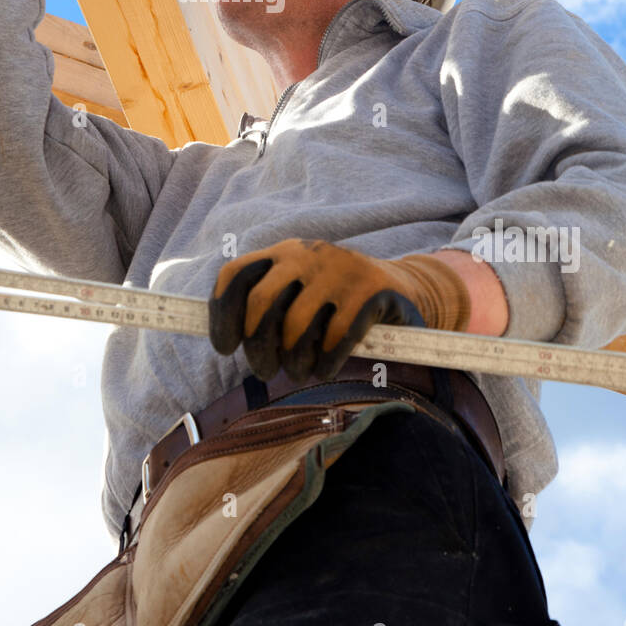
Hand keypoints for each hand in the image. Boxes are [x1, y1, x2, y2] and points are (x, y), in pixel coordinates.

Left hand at [208, 237, 470, 382]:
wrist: (402, 288)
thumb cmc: (337, 301)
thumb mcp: (300, 290)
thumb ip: (268, 305)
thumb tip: (228, 338)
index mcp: (283, 253)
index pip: (235, 275)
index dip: (223, 315)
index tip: (226, 348)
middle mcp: (308, 255)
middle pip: (261, 303)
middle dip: (258, 347)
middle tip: (265, 370)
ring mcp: (341, 269)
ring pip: (296, 326)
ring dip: (293, 361)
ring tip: (300, 372)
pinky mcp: (371, 290)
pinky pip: (335, 338)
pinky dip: (325, 363)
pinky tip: (326, 369)